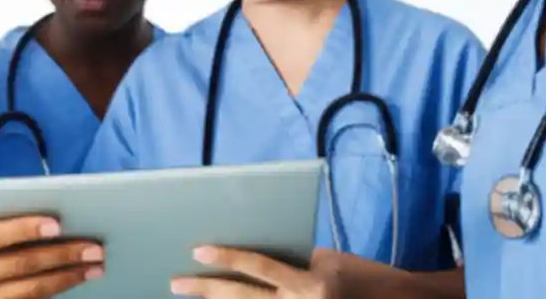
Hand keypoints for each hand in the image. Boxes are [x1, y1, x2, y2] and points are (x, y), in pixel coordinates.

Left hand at [169, 247, 350, 297]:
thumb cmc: (369, 277)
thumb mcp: (333, 261)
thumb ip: (295, 261)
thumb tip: (256, 261)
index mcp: (313, 283)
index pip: (261, 267)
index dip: (228, 258)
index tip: (197, 251)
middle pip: (244, 297)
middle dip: (207, 289)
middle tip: (176, 283)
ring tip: (190, 294)